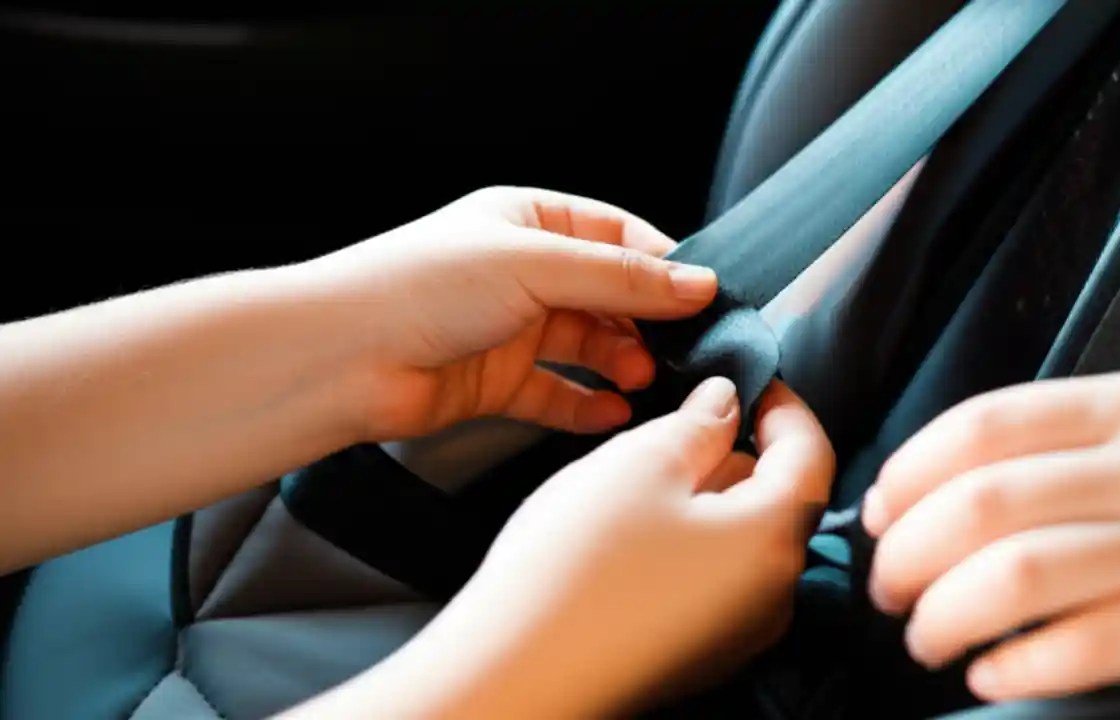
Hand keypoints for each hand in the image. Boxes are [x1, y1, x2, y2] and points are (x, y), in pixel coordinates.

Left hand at [304, 186, 717, 440]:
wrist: (341, 357)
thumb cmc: (417, 288)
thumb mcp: (535, 264)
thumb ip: (621, 278)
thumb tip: (696, 284)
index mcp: (528, 221)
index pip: (617, 236)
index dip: (664, 266)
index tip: (705, 297)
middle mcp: (521, 272)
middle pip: (608, 296)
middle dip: (646, 324)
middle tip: (683, 350)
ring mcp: (509, 328)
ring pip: (587, 347)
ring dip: (621, 364)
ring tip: (645, 382)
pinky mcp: (495, 383)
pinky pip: (556, 393)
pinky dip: (586, 405)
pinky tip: (612, 414)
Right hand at [335, 378, 833, 717]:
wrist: (517, 674)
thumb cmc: (577, 564)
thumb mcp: (639, 464)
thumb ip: (697, 424)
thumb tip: (727, 403)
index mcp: (773, 539)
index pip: (811, 454)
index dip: (784, 407)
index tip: (756, 380)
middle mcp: (773, 595)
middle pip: (778, 500)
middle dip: (738, 455)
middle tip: (682, 426)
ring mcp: (737, 633)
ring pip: (742, 540)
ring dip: (709, 501)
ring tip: (644, 484)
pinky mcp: (698, 656)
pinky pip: (713, 581)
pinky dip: (690, 544)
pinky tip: (632, 538)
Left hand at [862, 369, 1119, 701]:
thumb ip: (1090, 433)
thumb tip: (968, 477)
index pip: (981, 425)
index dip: (907, 472)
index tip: (876, 509)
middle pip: (978, 505)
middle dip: (905, 552)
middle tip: (886, 585)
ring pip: (1013, 579)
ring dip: (943, 614)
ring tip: (925, 636)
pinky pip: (1086, 650)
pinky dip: (1018, 667)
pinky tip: (993, 675)